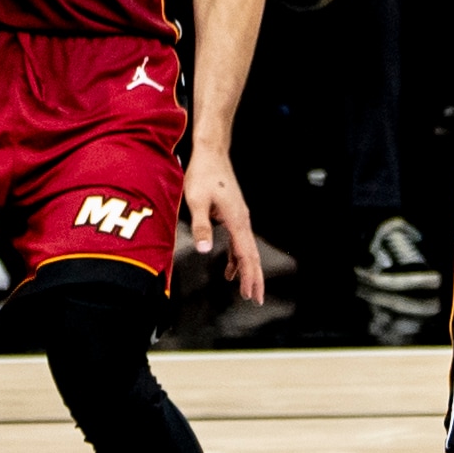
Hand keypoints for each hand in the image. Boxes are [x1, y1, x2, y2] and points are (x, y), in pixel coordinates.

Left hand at [183, 144, 263, 301]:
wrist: (211, 153)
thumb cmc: (203, 174)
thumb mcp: (197, 200)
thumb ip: (201, 226)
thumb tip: (205, 250)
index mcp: (236, 218)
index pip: (246, 253)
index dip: (249, 275)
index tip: (252, 293)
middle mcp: (242, 219)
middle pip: (252, 254)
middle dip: (255, 277)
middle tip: (256, 299)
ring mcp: (239, 217)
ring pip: (247, 249)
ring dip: (247, 270)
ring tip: (246, 290)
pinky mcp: (233, 214)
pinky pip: (238, 242)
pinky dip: (237, 258)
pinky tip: (230, 270)